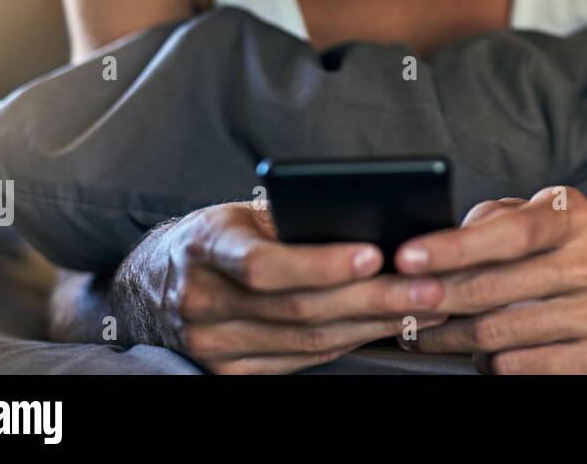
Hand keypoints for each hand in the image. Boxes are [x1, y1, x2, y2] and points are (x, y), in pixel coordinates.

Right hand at [110, 200, 447, 373]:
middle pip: (300, 310)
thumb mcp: (242, 213)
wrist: (155, 283)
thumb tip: (372, 220)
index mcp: (203, 247)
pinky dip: (352, 342)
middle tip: (431, 285)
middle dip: (375, 298)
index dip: (321, 264)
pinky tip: (390, 325)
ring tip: (428, 304)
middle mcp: (201, 302)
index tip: (375, 254)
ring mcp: (212, 345)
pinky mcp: (230, 372)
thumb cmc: (219, 235)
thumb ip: (291, 220)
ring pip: (308, 342)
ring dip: (376, 324)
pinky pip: (303, 362)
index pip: (263, 264)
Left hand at [392, 187, 586, 373]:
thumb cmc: (566, 254)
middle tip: (399, 304)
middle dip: (434, 299)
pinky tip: (478, 352)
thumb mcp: (539, 218)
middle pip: (494, 288)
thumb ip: (492, 220)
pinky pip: (517, 367)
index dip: (453, 247)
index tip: (406, 258)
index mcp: (575, 217)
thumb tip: (439, 245)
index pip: (509, 232)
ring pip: (498, 334)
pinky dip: (486, 362)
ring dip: (449, 337)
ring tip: (424, 332)